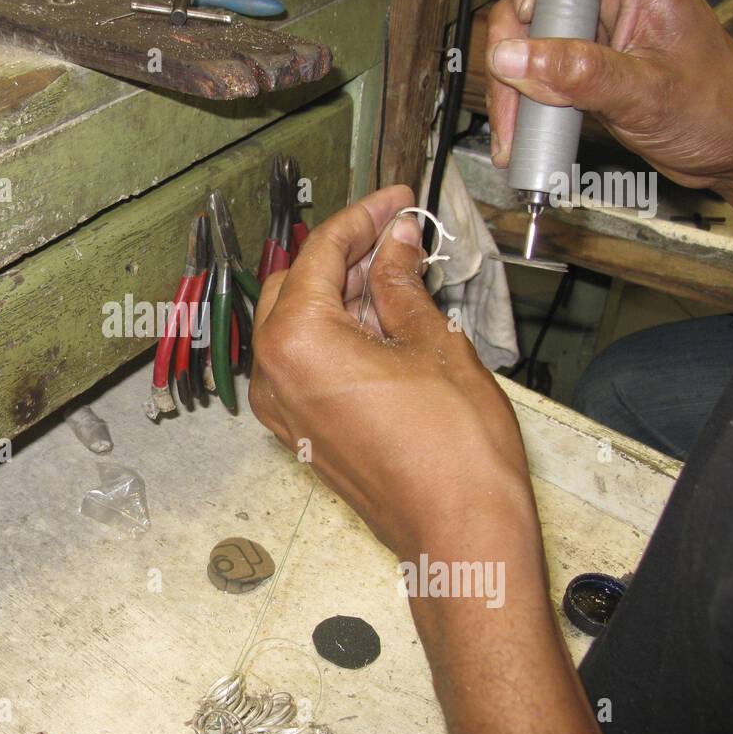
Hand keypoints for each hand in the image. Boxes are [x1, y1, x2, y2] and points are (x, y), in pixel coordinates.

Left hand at [248, 185, 539, 561]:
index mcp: (296, 341)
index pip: (320, 253)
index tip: (393, 200)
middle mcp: (272, 373)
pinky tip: (383, 321)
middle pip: (298, 285)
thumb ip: (401, 282)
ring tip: (399, 276)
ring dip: (342, 294)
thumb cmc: (453, 451)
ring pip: (298, 324)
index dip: (362, 218)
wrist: (460, 533)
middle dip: (346, 255)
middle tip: (398, 236)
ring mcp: (281, 407)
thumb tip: (395, 241)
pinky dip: (336, 334)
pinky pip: (304, 363)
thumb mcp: (432, 342)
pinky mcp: (299, 430)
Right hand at [487, 0, 732, 276]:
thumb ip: (581, 73)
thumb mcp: (649, 91)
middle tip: (512, 88)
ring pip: (521, 36)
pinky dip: (517, 103)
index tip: (529, 7)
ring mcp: (586, 28)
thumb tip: (508, 58)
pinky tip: (517, 136)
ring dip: (507, 85)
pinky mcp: (576, 63)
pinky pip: (529, 71)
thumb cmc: (717, 107)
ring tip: (513, 134)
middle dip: (510, 42)